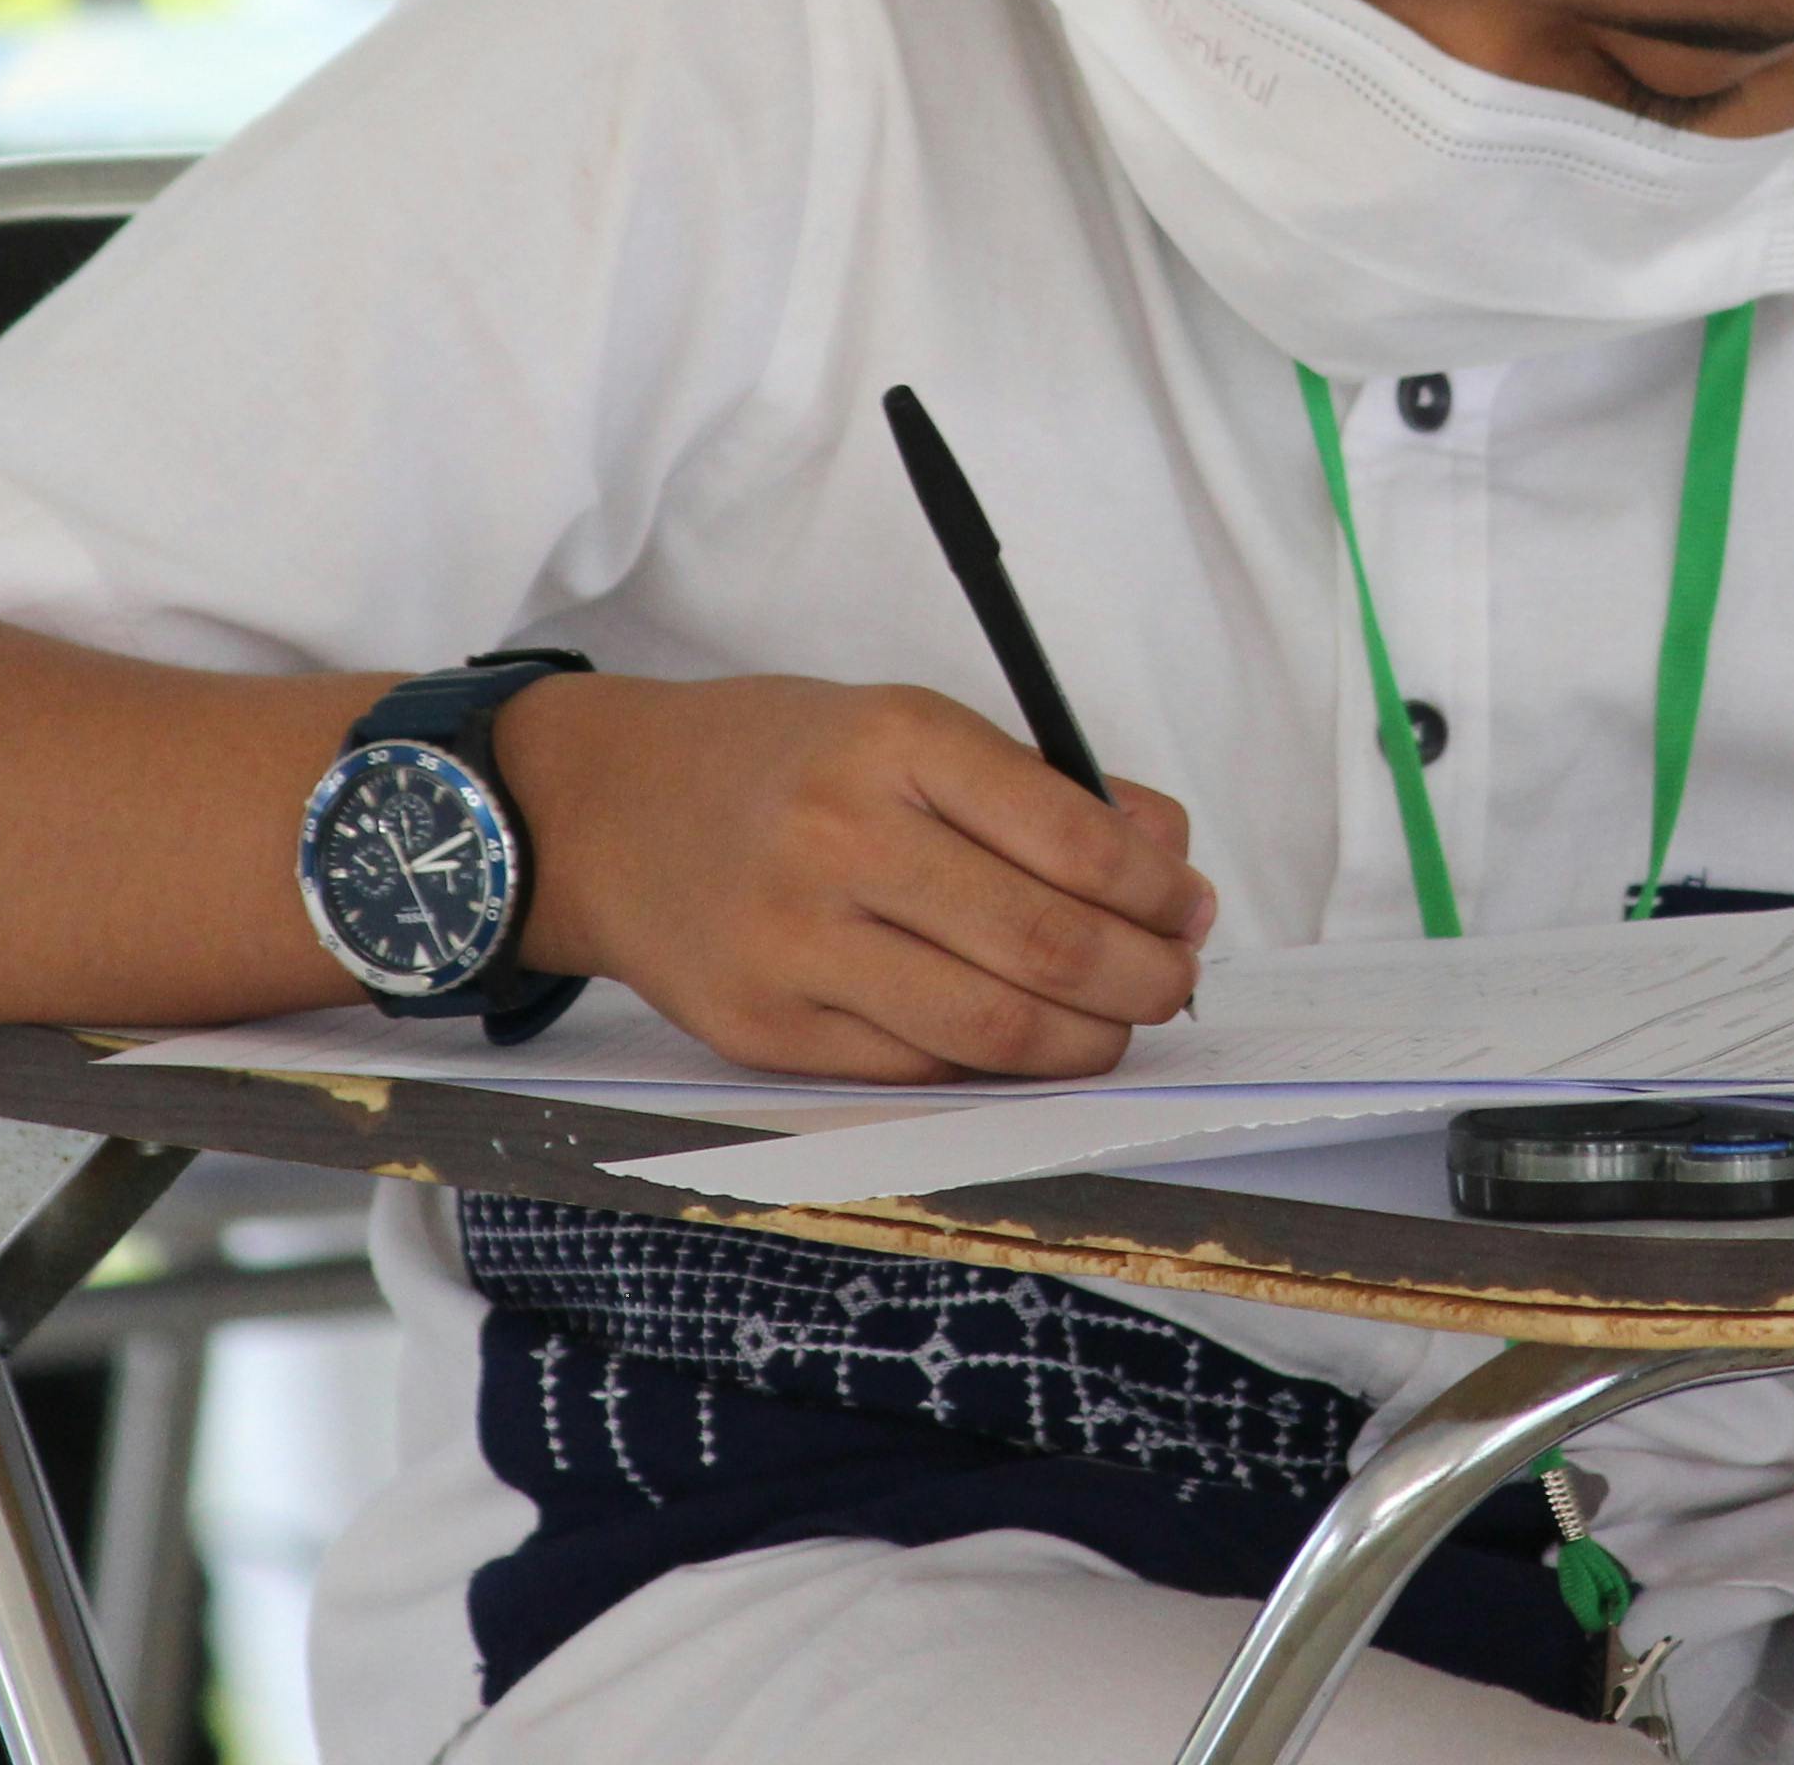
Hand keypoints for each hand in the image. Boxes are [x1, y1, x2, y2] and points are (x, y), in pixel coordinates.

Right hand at [495, 672, 1212, 1081]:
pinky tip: (1024, 1040)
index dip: (1158, 891)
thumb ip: (1040, 789)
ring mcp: (798, 943)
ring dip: (1089, 1040)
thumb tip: (1167, 862)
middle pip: (1045, 944)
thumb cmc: (781, 764)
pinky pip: (920, 1066)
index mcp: (895, 741)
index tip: (1189, 907)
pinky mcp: (766, 1028)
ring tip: (1118, 1022)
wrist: (604, 812)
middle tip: (1175, 979)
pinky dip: (996, 1066)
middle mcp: (844, 838)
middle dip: (1144, 978)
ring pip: (992, 1028)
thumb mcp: (906, 727)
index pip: (1073, 836)